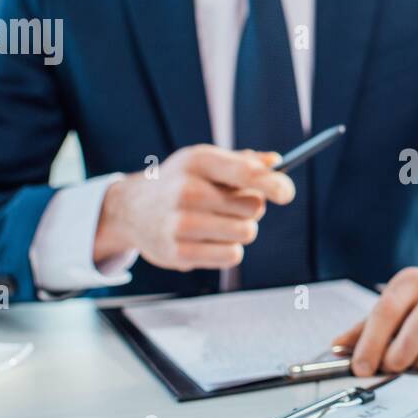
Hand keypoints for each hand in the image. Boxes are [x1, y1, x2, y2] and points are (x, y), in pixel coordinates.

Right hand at [94, 145, 294, 271]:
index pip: (246, 172)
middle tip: (231, 205)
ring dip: (240, 230)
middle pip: (254, 207)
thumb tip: (276, 163)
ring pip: (246, 233)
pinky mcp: (179, 253)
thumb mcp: (205, 162)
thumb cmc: (179, 182)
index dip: (273, 184)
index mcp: (198, 161)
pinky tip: (207, 240)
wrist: (131, 210)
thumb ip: (243, 162)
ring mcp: (181, 223)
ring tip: (217, 223)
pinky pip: (232, 256)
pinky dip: (228, 250)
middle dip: (251, 208)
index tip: (286, 194)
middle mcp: (187, 190)